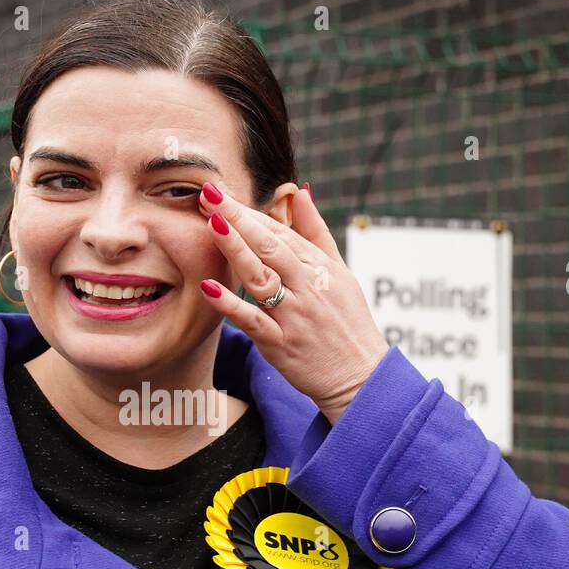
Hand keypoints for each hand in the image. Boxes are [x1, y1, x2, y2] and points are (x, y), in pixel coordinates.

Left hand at [197, 181, 388, 424]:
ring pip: (260, 277)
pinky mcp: (281, 344)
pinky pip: (253, 321)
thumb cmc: (348, 323)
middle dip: (239, 218)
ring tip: (212, 224)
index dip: (249, 211)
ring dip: (236, 250)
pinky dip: (230, 304)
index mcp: (320, 267)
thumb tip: (301, 191)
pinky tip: (208, 287)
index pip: (280, 232)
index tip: (220, 193)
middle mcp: (308, 287)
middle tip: (210, 194)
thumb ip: (316, 232)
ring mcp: (294, 316)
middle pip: (269, 246)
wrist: (361, 377)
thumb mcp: (340, 272)